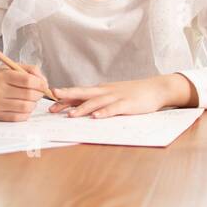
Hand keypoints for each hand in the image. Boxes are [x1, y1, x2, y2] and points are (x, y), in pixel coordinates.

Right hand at [0, 64, 50, 120]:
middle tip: (37, 93)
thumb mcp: (8, 68)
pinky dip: (25, 113)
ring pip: (26, 107)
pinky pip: (18, 117)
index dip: (41, 84)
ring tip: (29, 100)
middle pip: (29, 95)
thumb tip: (44, 82)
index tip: (43, 85)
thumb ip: (29, 70)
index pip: (28, 81)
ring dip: (33, 104)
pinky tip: (23, 108)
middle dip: (38, 95)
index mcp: (1, 75)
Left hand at [48, 74, 197, 118]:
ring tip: (71, 115)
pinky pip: (114, 109)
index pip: (79, 94)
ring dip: (83, 108)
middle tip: (52, 102)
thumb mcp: (112, 94)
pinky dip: (104, 113)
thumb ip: (98, 100)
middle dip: (67, 97)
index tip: (50, 105)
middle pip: (83, 93)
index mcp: (100, 90)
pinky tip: (96, 118)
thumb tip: (80, 107)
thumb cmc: (133, 93)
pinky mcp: (128, 104)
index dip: (65, 99)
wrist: (156, 88)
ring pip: (96, 102)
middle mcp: (105, 92)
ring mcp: (116, 97)